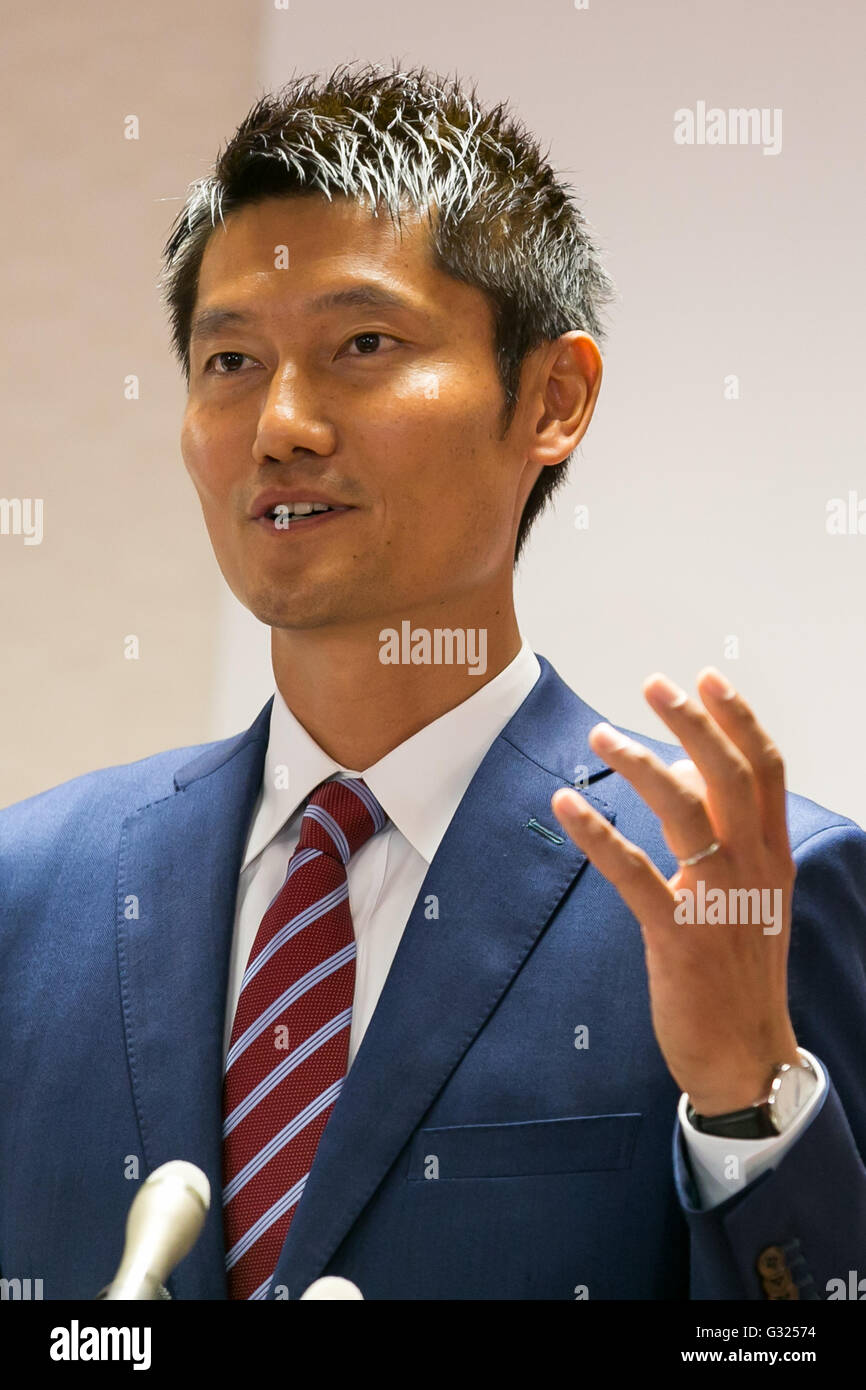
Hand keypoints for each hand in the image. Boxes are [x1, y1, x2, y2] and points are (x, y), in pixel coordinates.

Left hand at [551, 668, 799, 1114]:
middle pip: (729, 775)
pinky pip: (633, 871)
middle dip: (692, 722)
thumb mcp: (752, 900)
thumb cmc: (741, 972)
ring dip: (642, 765)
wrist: (747, 1054)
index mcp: (772, 857)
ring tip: (602, 734)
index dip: (739, 719)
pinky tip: (567, 804)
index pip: (766, 770)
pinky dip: (597, 832)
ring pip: (685, 811)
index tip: (709, 679)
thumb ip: (730, 841)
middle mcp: (752, 870)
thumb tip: (685, 782)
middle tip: (654, 684)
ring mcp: (718, 901)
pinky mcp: (678, 935)